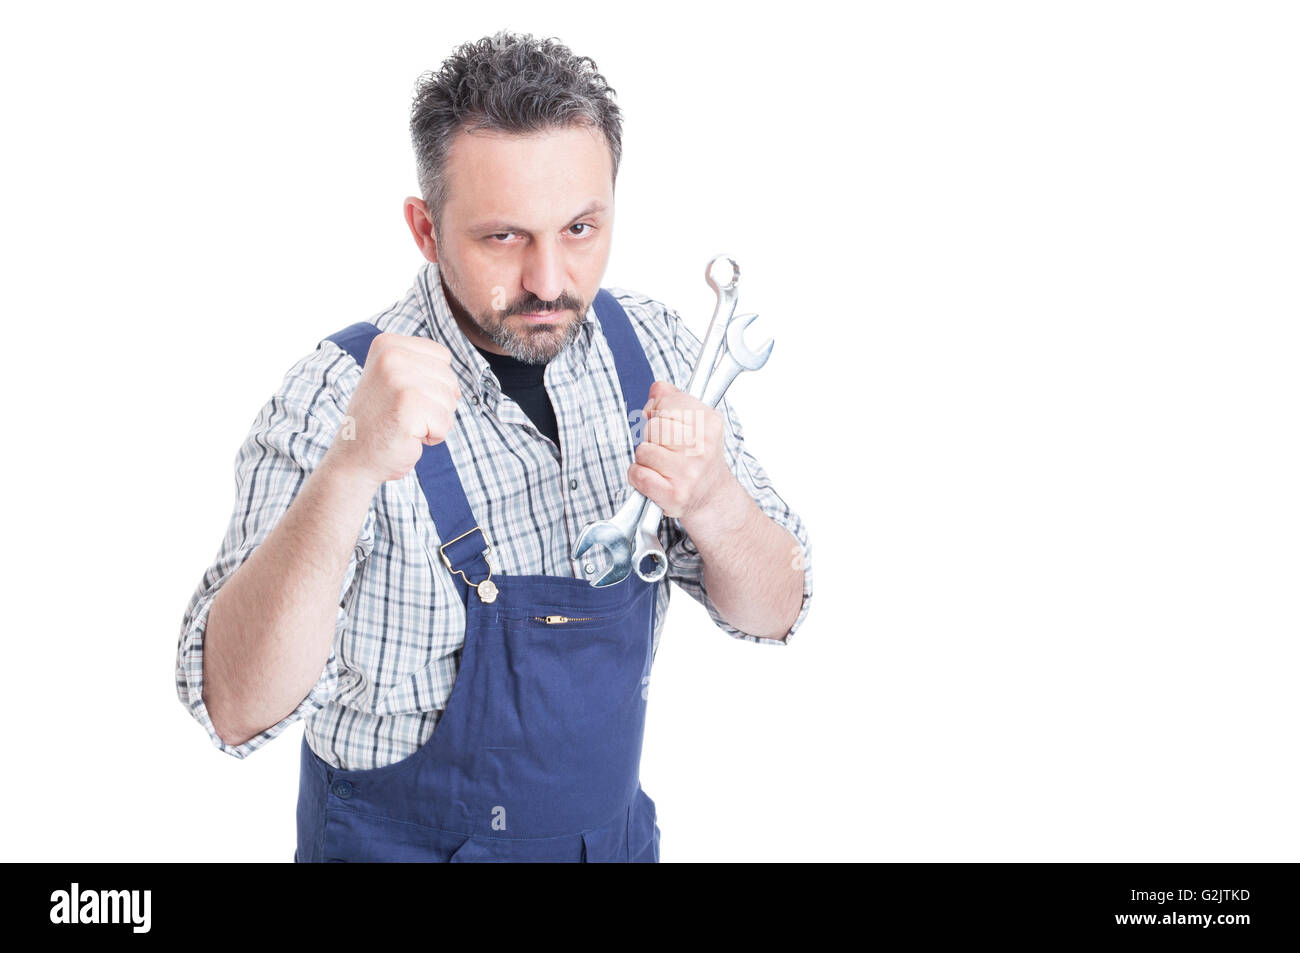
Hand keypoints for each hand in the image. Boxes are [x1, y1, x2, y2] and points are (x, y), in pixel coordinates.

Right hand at [325, 333, 461, 484]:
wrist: (354, 458)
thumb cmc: (380, 422)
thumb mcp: (394, 381)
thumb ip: (421, 368)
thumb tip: (456, 384)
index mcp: (387, 344)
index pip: (442, 356)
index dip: (434, 383)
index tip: (405, 397)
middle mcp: (391, 355)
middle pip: (449, 378)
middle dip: (437, 403)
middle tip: (405, 414)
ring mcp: (398, 379)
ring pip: (450, 400)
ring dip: (435, 420)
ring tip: (406, 424)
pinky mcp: (408, 405)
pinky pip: (445, 422)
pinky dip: (434, 436)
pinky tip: (409, 436)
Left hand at [628, 380, 733, 519]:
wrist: (712, 497)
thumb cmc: (699, 459)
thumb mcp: (696, 423)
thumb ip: (674, 400)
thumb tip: (657, 389)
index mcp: (709, 423)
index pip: (666, 401)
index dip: (658, 411)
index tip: (666, 421)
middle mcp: (702, 447)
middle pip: (652, 426)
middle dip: (652, 437)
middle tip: (667, 449)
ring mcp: (688, 472)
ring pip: (642, 450)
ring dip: (646, 458)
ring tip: (663, 465)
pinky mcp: (674, 493)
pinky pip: (637, 473)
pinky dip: (638, 476)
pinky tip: (654, 477)